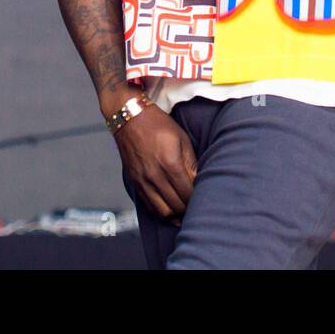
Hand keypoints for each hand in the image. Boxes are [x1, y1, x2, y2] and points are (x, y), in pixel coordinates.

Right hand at [113, 103, 197, 226]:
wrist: (129, 118)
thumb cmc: (158, 125)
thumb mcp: (182, 139)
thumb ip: (191, 163)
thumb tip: (199, 182)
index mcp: (170, 163)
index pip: (188, 193)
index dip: (198, 199)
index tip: (204, 198)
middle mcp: (155, 175)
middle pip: (176, 206)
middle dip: (188, 208)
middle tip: (197, 205)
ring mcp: (142, 181)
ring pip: (162, 212)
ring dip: (175, 215)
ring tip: (184, 210)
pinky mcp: (135, 183)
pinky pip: (149, 206)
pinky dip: (161, 212)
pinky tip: (170, 208)